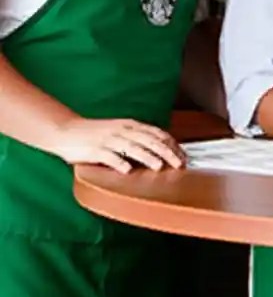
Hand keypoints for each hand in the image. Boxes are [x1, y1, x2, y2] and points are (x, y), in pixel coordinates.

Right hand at [48, 118, 185, 173]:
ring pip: (132, 148)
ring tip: (158, 167)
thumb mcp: (121, 130)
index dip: (172, 145)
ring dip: (147, 157)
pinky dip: (119, 163)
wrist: (65, 130)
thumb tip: (162, 148)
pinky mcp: (95, 150)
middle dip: (167, 152)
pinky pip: (109, 156)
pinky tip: (127, 171)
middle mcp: (122, 131)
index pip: (157, 134)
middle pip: (149, 141)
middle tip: (179, 164)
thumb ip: (138, 137)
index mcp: (130, 125)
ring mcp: (108, 140)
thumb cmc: (95, 133)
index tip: (183, 156)